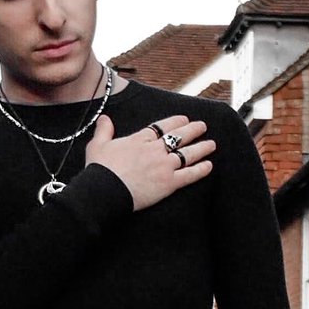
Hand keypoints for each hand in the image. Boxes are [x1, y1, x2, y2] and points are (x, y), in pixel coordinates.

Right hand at [85, 113, 214, 210]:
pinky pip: (189, 174)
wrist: (105, 191)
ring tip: (211, 144)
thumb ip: (104, 130)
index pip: (162, 126)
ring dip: (202, 147)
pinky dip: (201, 170)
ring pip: (188, 153)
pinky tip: (209, 166)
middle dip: (193, 129)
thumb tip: (104, 118)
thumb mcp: (97, 145)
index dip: (175, 121)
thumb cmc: (99, 169)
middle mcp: (155, 149)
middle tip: (202, 126)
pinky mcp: (169, 183)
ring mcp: (164, 165)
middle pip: (179, 136)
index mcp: (140, 139)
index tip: (184, 119)